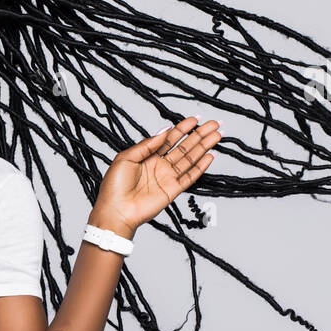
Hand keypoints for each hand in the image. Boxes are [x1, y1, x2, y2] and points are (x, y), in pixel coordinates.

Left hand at [89, 117, 221, 236]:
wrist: (115, 211)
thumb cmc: (114, 187)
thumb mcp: (126, 158)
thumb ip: (146, 145)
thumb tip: (164, 131)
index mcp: (147, 157)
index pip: (170, 139)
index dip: (183, 128)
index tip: (195, 119)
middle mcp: (159, 166)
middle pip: (184, 147)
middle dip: (199, 135)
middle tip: (214, 124)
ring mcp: (167, 178)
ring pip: (190, 159)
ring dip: (204, 147)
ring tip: (217, 135)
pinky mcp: (173, 190)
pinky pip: (190, 176)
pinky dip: (201, 167)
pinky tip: (210, 156)